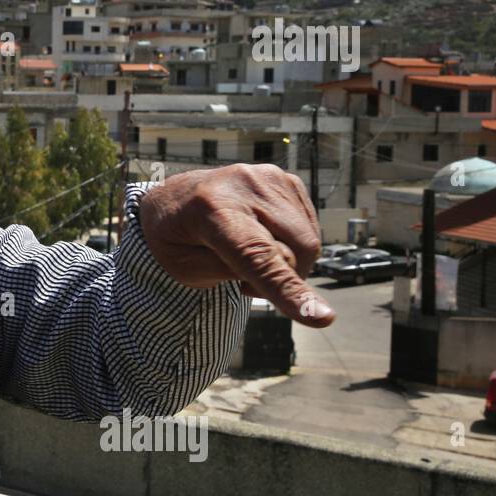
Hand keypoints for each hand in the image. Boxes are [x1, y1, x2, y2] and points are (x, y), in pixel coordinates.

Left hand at [137, 164, 334, 327]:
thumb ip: (231, 273)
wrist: (172, 197)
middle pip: (294, 252)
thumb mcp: (184, 268)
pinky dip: (291, 246)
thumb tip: (284, 273)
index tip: (322, 318)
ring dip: (285, 265)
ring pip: (308, 244)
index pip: (255, 255)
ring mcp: (269, 177)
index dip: (287, 287)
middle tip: (241, 282)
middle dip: (278, 282)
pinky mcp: (286, 180)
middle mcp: (243, 185)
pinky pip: (309, 230)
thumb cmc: (174, 237)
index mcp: (208, 208)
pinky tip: (261, 240)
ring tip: (246, 257)